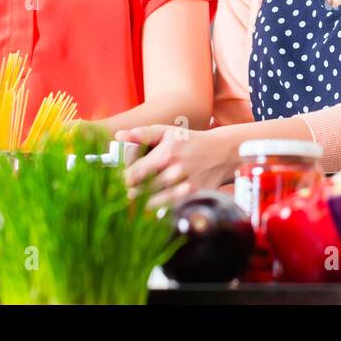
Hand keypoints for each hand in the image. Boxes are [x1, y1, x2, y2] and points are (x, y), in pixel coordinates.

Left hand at [117, 124, 234, 207]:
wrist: (223, 153)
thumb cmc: (191, 142)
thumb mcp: (168, 132)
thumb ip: (143, 134)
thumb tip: (119, 135)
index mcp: (166, 155)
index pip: (131, 176)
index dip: (120, 180)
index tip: (117, 179)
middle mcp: (175, 173)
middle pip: (137, 192)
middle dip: (128, 190)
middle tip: (128, 186)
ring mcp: (184, 188)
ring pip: (149, 204)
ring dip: (141, 200)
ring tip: (140, 192)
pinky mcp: (191, 198)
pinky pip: (166, 208)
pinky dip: (157, 205)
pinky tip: (156, 198)